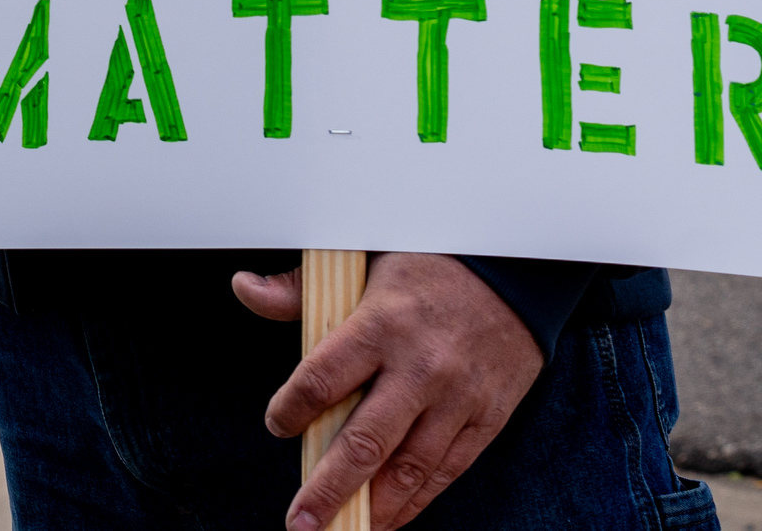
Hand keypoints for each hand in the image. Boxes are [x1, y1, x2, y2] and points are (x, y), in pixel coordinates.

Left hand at [232, 254, 541, 530]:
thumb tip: (245, 289)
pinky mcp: (486, 417)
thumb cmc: (428, 261)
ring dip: (371, 509)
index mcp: (381, 324)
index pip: (322, 380)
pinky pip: (447, 471)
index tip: (277, 424)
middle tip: (300, 523)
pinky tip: (388, 518)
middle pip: (364, 442)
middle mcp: (420, 368)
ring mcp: (457, 398)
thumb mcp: (364, 257)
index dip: (291, 410)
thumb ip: (302, 286)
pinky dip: (415, 501)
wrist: (517, 269)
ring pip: (409, 469)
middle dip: (327, 489)